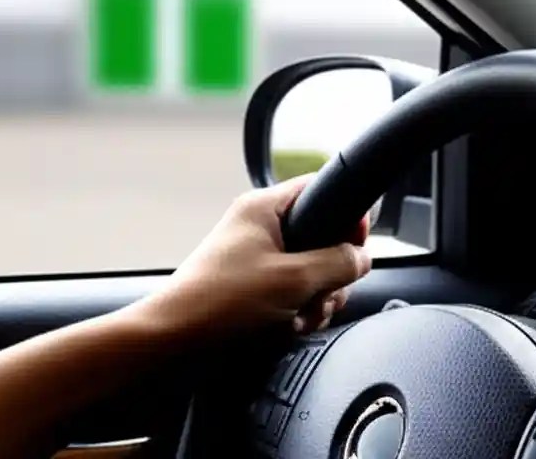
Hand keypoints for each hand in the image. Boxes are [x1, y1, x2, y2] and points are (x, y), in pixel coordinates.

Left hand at [127, 174, 371, 343]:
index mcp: (264, 209)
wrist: (173, 343)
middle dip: (331, 276)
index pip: (321, 190)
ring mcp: (257, 261)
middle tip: (319, 294)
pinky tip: (286, 328)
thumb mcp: (294, 279)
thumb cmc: (220, 302)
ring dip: (316, 300)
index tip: (354, 245)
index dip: (347, 218)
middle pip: (324, 240)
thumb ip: (338, 263)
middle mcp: (261, 230)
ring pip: (313, 274)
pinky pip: (294, 296)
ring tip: (297, 317)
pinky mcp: (254, 291)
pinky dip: (298, 314)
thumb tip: (362, 259)